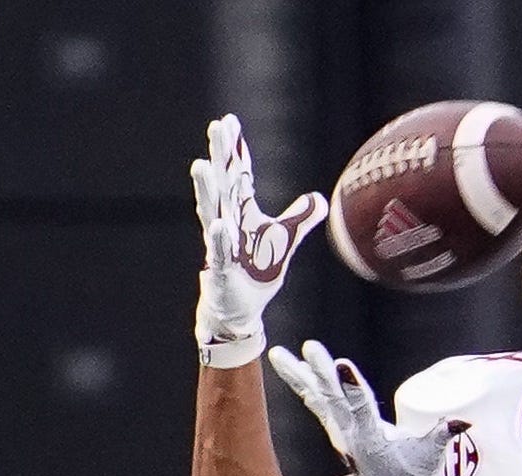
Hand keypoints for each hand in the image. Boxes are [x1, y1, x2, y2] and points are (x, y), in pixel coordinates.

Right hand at [192, 115, 326, 367]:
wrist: (240, 308)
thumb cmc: (256, 269)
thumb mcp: (283, 240)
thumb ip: (300, 218)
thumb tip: (320, 198)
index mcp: (241, 212)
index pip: (238, 175)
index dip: (235, 150)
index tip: (228, 121)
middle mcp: (227, 222)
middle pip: (223, 183)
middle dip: (220, 156)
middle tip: (215, 128)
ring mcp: (221, 244)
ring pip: (212, 211)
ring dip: (208, 189)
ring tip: (201, 165)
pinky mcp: (221, 269)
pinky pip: (219, 251)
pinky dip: (220, 238)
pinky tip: (219, 223)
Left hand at [266, 340, 466, 475]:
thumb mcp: (432, 459)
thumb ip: (442, 436)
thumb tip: (464, 422)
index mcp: (372, 439)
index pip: (361, 408)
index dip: (351, 386)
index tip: (341, 365)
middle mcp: (350, 434)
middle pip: (334, 398)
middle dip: (322, 372)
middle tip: (310, 348)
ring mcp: (339, 431)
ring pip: (316, 398)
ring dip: (298, 375)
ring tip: (278, 354)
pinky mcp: (335, 428)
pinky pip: (314, 402)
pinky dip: (301, 383)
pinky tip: (287, 366)